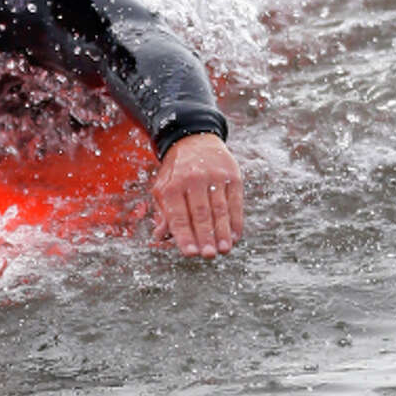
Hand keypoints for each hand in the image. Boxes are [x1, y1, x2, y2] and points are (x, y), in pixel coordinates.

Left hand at [150, 132, 243, 258]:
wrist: (194, 139)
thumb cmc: (176, 172)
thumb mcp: (163, 187)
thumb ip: (164, 213)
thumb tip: (160, 236)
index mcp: (172, 185)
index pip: (179, 216)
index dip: (184, 236)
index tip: (190, 254)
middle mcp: (193, 179)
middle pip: (200, 213)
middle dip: (205, 236)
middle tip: (208, 255)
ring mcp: (214, 176)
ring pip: (219, 209)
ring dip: (222, 232)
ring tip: (224, 250)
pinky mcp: (231, 176)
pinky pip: (235, 202)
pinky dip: (235, 221)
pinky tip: (235, 236)